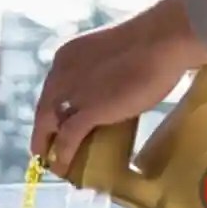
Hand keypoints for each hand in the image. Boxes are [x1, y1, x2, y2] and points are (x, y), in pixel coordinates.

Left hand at [31, 0, 206, 176]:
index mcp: (68, 55)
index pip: (52, 89)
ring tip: (55, 166)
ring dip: (49, 148)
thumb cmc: (152, 42)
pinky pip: (67, 139)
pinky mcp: (89, 110)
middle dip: (43, 134)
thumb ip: (104, 72)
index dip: (52, 110)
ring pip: (49, 126)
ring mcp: (73, 91)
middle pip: (44, 109)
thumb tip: (113, 90)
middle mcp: (61, 72)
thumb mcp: (112, 55)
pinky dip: (64, 156)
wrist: (163, 40)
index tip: (55, 126)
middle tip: (46, 152)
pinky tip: (66, 167)